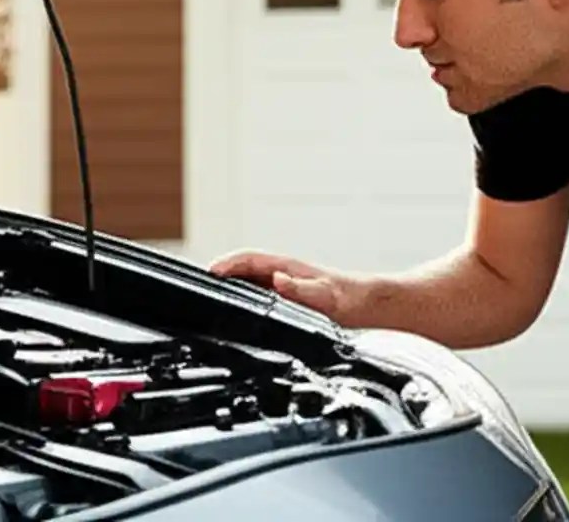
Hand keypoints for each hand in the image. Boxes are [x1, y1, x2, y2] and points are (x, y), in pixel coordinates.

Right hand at [208, 249, 361, 323]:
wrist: (366, 304)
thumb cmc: (349, 298)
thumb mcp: (325, 295)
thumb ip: (301, 288)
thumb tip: (278, 280)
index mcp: (287, 267)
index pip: (249, 258)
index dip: (227, 264)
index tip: (210, 272)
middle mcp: (282, 272)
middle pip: (243, 268)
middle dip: (222, 274)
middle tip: (202, 286)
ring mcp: (283, 283)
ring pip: (249, 279)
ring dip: (231, 284)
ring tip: (212, 297)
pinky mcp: (287, 295)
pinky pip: (258, 292)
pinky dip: (244, 295)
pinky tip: (239, 309)